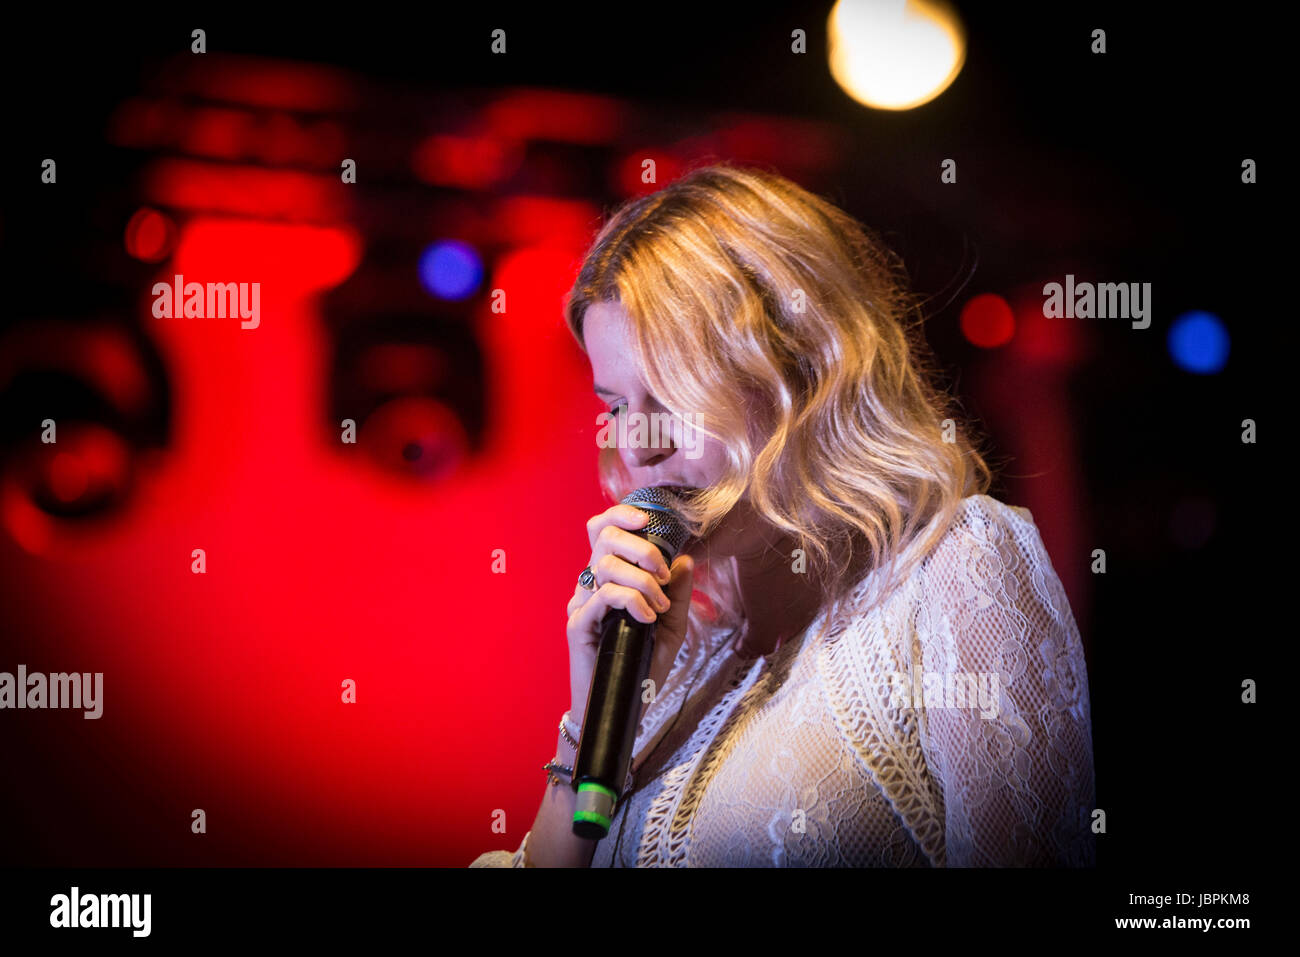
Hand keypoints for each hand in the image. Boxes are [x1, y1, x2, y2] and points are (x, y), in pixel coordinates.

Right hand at [565, 503, 694, 729]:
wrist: (625, 706)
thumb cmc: (643, 666)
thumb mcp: (672, 626)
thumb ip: (677, 593)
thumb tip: (684, 559)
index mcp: (610, 578)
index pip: (605, 530)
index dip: (621, 515)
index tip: (648, 520)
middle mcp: (592, 585)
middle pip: (604, 537)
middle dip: (641, 547)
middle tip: (662, 575)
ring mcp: (582, 604)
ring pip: (604, 565)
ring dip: (640, 581)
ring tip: (657, 607)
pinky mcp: (577, 624)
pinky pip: (602, 596)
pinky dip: (630, 601)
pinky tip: (646, 619)